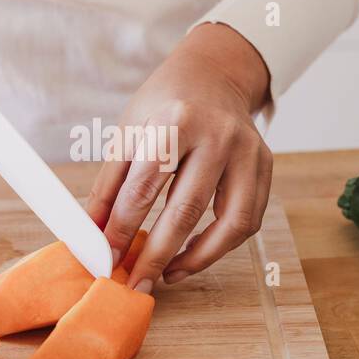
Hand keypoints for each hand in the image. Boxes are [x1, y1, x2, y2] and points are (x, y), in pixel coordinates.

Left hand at [86, 23, 272, 292]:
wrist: (213, 74)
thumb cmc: (162, 105)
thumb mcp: (128, 133)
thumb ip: (110, 186)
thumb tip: (93, 236)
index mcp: (175, 121)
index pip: (145, 188)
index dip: (123, 230)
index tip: (107, 260)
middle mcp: (218, 135)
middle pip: (186, 210)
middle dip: (157, 255)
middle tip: (136, 284)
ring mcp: (248, 151)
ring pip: (229, 223)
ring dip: (195, 259)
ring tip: (167, 275)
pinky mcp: (265, 166)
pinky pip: (247, 220)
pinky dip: (220, 246)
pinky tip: (192, 255)